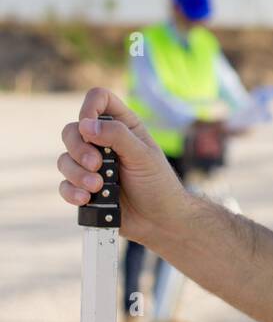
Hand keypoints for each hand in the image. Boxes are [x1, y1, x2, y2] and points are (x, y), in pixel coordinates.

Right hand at [58, 87, 187, 246]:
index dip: (88, 107)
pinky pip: (64, 184)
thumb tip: (86, 125)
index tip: (89, 128)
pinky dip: (72, 191)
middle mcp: (104, 142)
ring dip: (76, 174)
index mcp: (123, 126)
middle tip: (97, 165)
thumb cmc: (158, 184)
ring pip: (65, 159)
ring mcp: (92, 166)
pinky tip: (87, 199)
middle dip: (79, 149)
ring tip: (97, 188)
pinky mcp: (84, 188)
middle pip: (72, 130)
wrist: (159, 221)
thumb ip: (117, 136)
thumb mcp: (143, 156)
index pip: (98, 100)